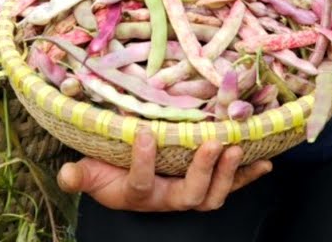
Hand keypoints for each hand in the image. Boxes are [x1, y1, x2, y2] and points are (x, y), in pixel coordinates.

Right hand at [55, 127, 272, 211]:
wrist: (122, 180)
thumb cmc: (106, 171)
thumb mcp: (89, 171)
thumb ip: (79, 175)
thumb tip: (66, 174)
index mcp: (137, 195)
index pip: (142, 185)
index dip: (145, 163)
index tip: (144, 133)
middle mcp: (167, 199)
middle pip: (190, 195)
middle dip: (204, 170)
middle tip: (213, 142)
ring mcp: (189, 194)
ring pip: (212, 195)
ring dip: (229, 173)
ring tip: (235, 147)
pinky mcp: (206, 185)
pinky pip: (231, 185)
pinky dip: (248, 175)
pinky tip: (265, 162)